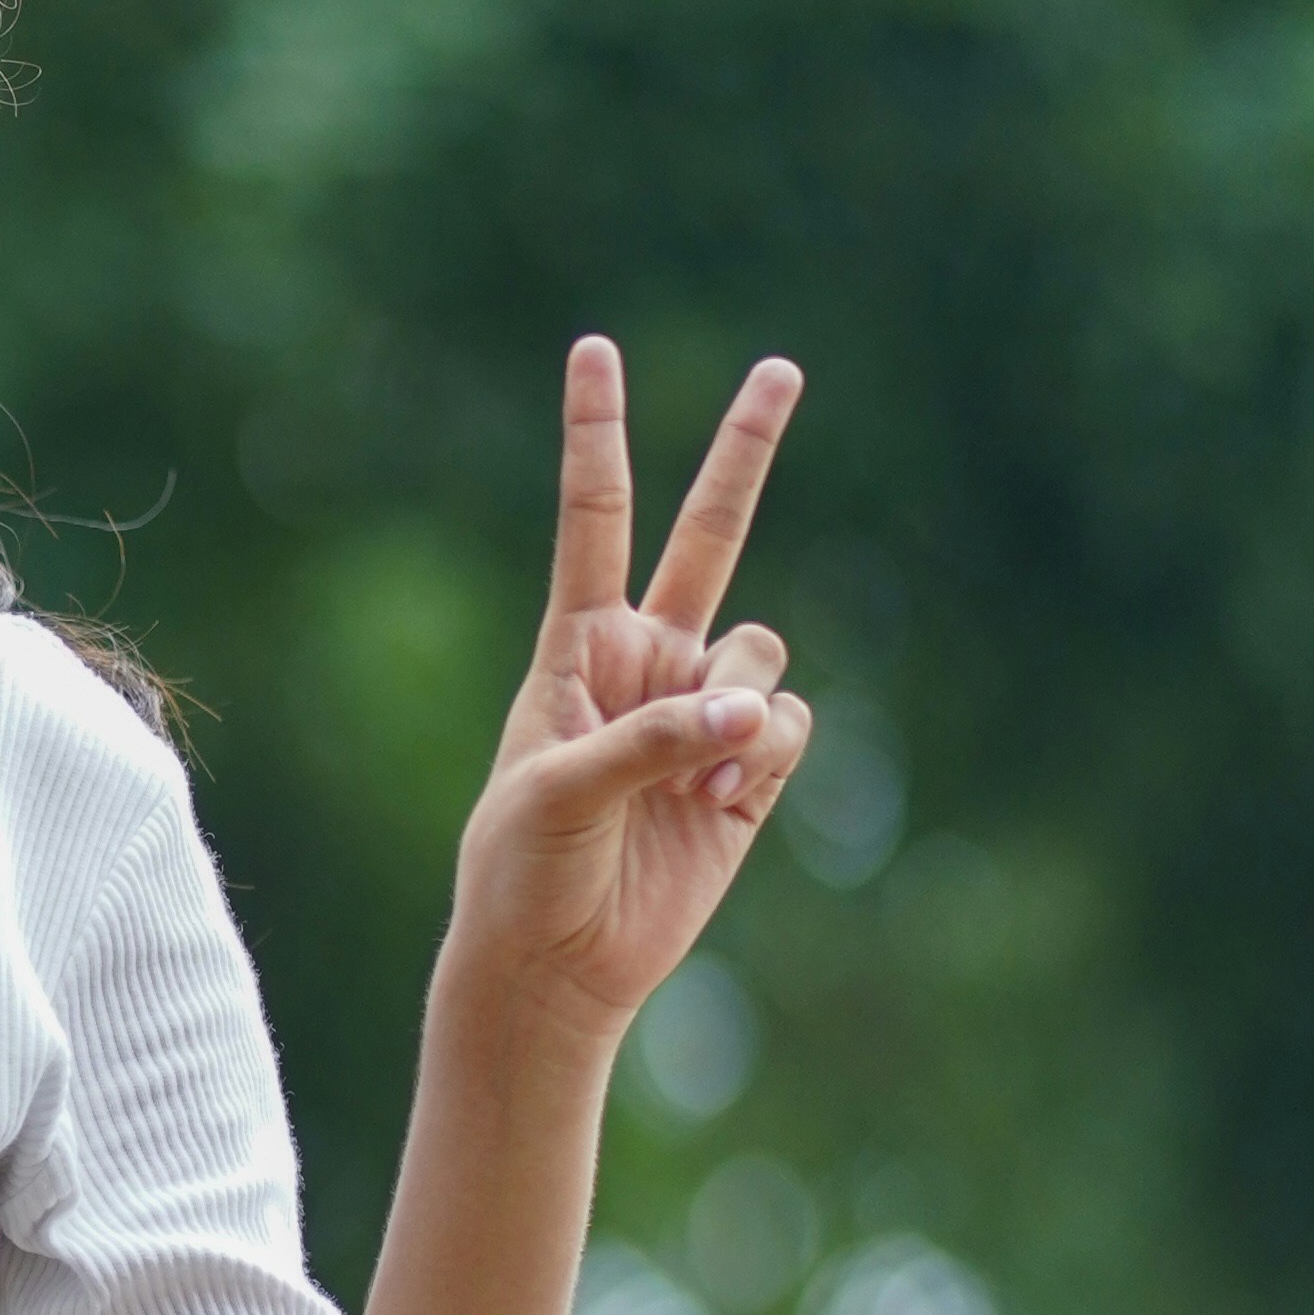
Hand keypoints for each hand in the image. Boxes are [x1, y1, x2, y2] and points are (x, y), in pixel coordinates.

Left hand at [442, 336, 809, 1054]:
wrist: (556, 965)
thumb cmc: (525, 870)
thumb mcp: (561, 794)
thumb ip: (653, 740)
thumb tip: (752, 717)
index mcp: (577, 647)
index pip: (594, 520)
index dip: (597, 434)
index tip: (593, 350)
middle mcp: (646, 662)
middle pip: (707, 534)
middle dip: (745, 454)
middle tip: (781, 368)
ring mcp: (701, 714)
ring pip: (760, 653)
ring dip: (740, 708)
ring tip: (697, 782)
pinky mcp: (748, 772)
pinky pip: (788, 724)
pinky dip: (764, 762)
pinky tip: (723, 812)